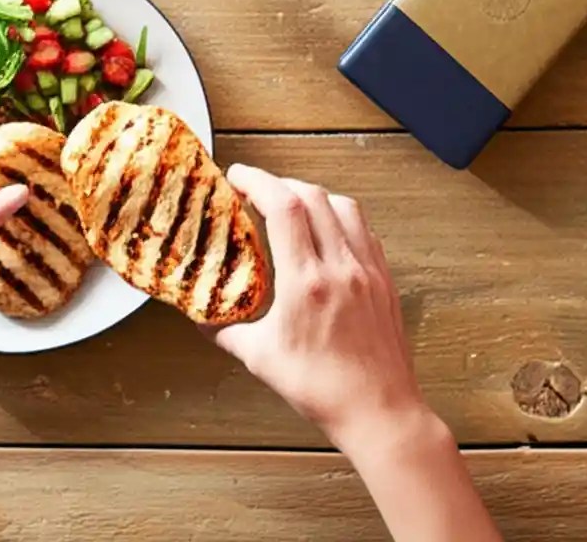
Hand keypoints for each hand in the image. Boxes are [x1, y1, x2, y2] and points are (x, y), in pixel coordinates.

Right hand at [209, 164, 425, 454]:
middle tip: (256, 189)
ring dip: (313, 195)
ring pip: (344, 206)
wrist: (379, 410)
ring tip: (291, 204)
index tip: (237, 176)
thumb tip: (202, 317)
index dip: (258, 181)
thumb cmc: (322, 389)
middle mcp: (341, 267)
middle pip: (313, 196)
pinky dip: (340, 218)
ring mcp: (367, 271)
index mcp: (307, 282)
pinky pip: (363, 231)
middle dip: (280, 183)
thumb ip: (226, 330)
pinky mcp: (384, 280)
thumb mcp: (260, 358)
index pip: (284, 207)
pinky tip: (325, 232)